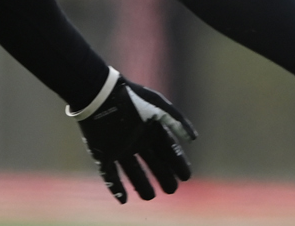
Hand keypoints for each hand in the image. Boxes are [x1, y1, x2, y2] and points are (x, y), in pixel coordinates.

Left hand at [74, 75, 195, 202]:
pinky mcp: (103, 154)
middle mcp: (137, 140)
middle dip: (163, 176)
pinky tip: (124, 199)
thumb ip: (177, 121)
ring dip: (142, 184)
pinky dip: (116, 187)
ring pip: (133, 171)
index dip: (178, 163)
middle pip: (153, 163)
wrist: (101, 95)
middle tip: (172, 189)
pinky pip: (110, 174)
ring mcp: (120, 148)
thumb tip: (194, 138)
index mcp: (151, 129)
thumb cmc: (131, 98)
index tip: (186, 176)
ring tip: (150, 196)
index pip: (168, 150)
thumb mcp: (159, 106)